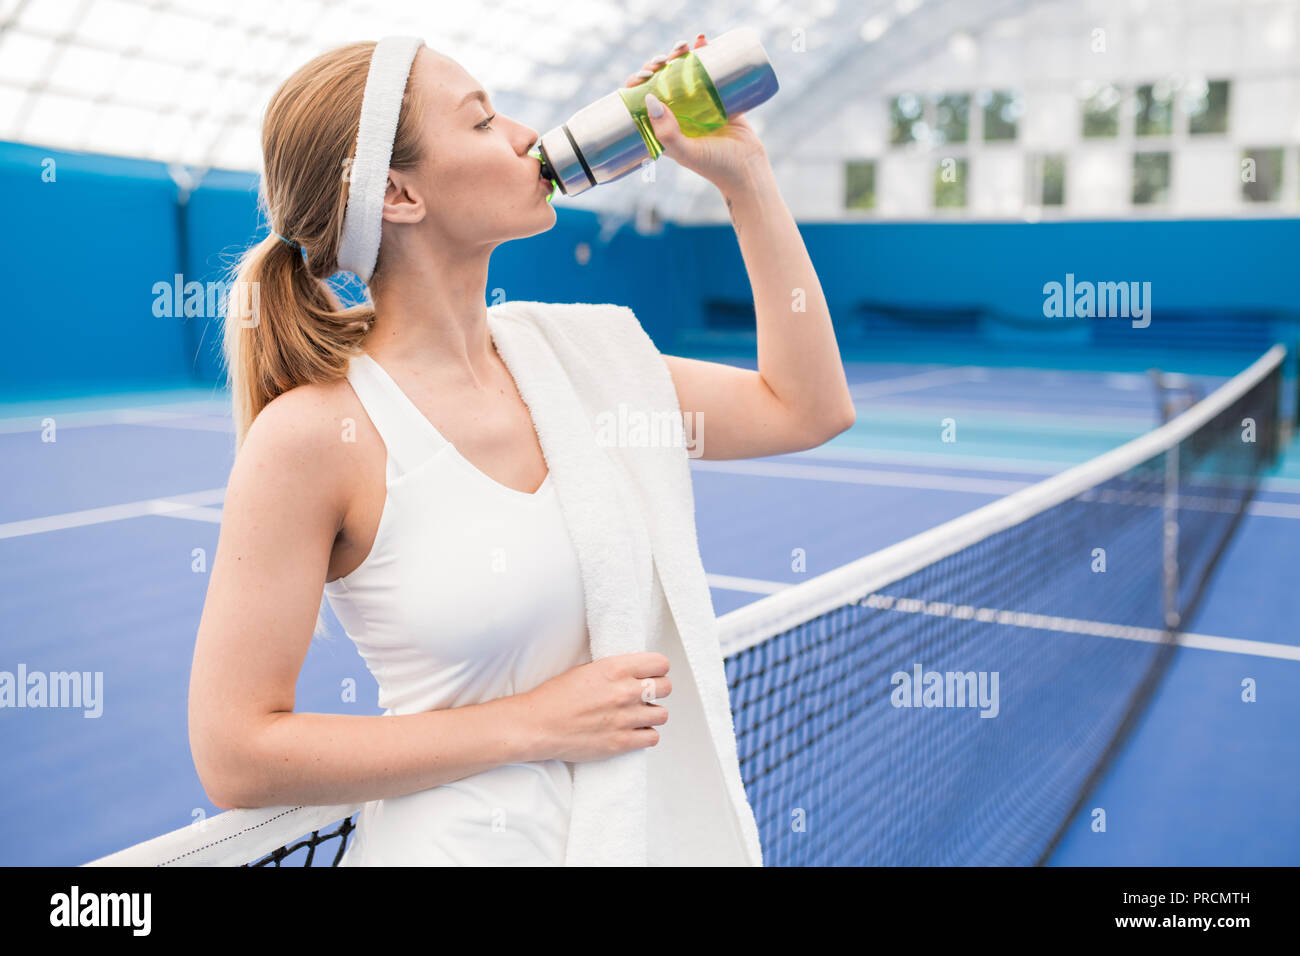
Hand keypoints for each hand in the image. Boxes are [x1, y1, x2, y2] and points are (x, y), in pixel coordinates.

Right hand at [516, 652, 671, 762]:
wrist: (537, 726)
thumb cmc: (556, 697)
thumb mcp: (588, 670)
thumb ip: (616, 670)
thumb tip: (637, 674)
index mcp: (615, 668)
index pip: (660, 663)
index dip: (657, 669)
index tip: (651, 675)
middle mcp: (624, 691)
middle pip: (666, 688)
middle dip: (657, 691)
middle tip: (645, 696)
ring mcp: (625, 718)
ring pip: (662, 714)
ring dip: (652, 715)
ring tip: (638, 716)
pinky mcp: (621, 742)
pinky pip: (653, 738)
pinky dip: (645, 735)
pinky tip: (634, 732)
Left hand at [623, 33, 768, 190]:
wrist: (748, 169)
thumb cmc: (715, 166)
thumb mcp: (686, 152)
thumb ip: (667, 133)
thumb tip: (650, 99)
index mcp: (663, 127)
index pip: (642, 99)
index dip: (638, 82)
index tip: (644, 74)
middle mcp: (678, 114)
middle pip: (661, 81)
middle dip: (659, 64)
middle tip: (666, 59)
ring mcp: (698, 104)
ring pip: (682, 72)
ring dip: (679, 55)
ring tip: (684, 46)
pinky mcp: (719, 97)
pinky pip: (708, 71)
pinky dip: (703, 53)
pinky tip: (701, 41)